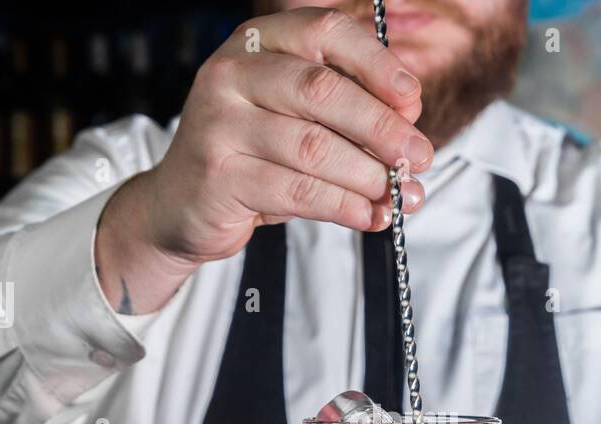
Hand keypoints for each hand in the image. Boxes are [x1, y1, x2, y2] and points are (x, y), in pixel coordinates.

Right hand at [96, 7, 431, 312]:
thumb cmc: (251, 156)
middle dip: (382, 127)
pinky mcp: (219, 176)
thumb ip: (344, 107)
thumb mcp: (293, 116)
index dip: (377, 63)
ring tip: (401, 194)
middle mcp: (232, 74)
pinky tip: (370, 215)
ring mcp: (219, 124)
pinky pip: (297, 191)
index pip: (326, 31)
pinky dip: (344, 206)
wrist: (180, 205)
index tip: (412, 100)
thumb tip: (409, 116)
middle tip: (419, 156)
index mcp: (258, 42)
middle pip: (323, 91)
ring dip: (368, 175)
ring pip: (313, 147)